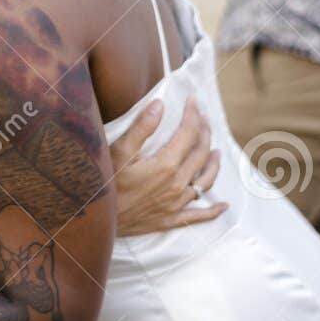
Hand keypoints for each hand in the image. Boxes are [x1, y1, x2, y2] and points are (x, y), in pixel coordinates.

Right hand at [109, 98, 226, 235]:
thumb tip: (160, 105)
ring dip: (214, 164)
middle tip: (203, 118)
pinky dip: (213, 211)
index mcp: (166, 165)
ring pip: (206, 181)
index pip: (189, 133)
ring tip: (216, 152)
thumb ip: (141, 128)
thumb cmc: (104, 183)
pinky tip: (223, 206)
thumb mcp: (118, 151)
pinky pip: (198, 215)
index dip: (193, 114)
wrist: (96, 220)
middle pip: (201, 153)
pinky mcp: (170, 219)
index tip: (194, 100)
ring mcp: (176, 204)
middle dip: (204, 132)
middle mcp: (177, 184)